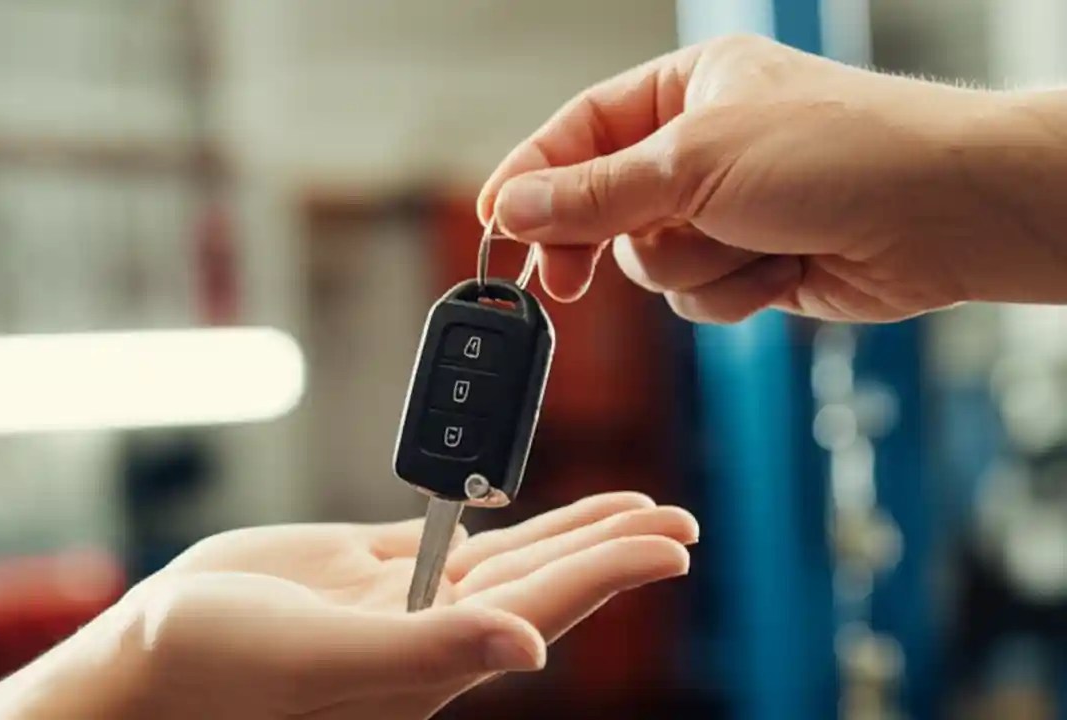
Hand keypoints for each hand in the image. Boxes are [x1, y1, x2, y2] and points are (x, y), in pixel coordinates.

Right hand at [0, 492, 696, 719]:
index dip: (613, 572)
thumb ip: (428, 650)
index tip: (673, 544)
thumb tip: (530, 646)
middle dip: (612, 548)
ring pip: (504, 552)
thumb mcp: (327, 660)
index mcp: (433, 660)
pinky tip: (519, 504)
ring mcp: (396, 595)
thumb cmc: (223, 671)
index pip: (546, 606)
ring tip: (633, 510)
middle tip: (678, 521)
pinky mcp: (360, 565)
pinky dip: (488, 509)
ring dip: (569, 530)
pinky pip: (442, 527)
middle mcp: (428, 628)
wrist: (149, 654)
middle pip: (543, 577)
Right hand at [478, 34, 1066, 321]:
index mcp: (683, 90)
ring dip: (694, 265)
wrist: (943, 213)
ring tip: (748, 241)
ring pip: (651, 262)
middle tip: (563, 281)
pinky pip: (698, 294)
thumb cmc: (838, 152)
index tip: (493, 224)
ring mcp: (726, 209)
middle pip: (603, 206)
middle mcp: (699, 148)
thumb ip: (593, 194)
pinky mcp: (753, 262)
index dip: (531, 178)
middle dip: (600, 242)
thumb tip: (511, 208)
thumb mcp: (695, 162)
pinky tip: (779, 265)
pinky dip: (732, 289)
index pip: (578, 132)